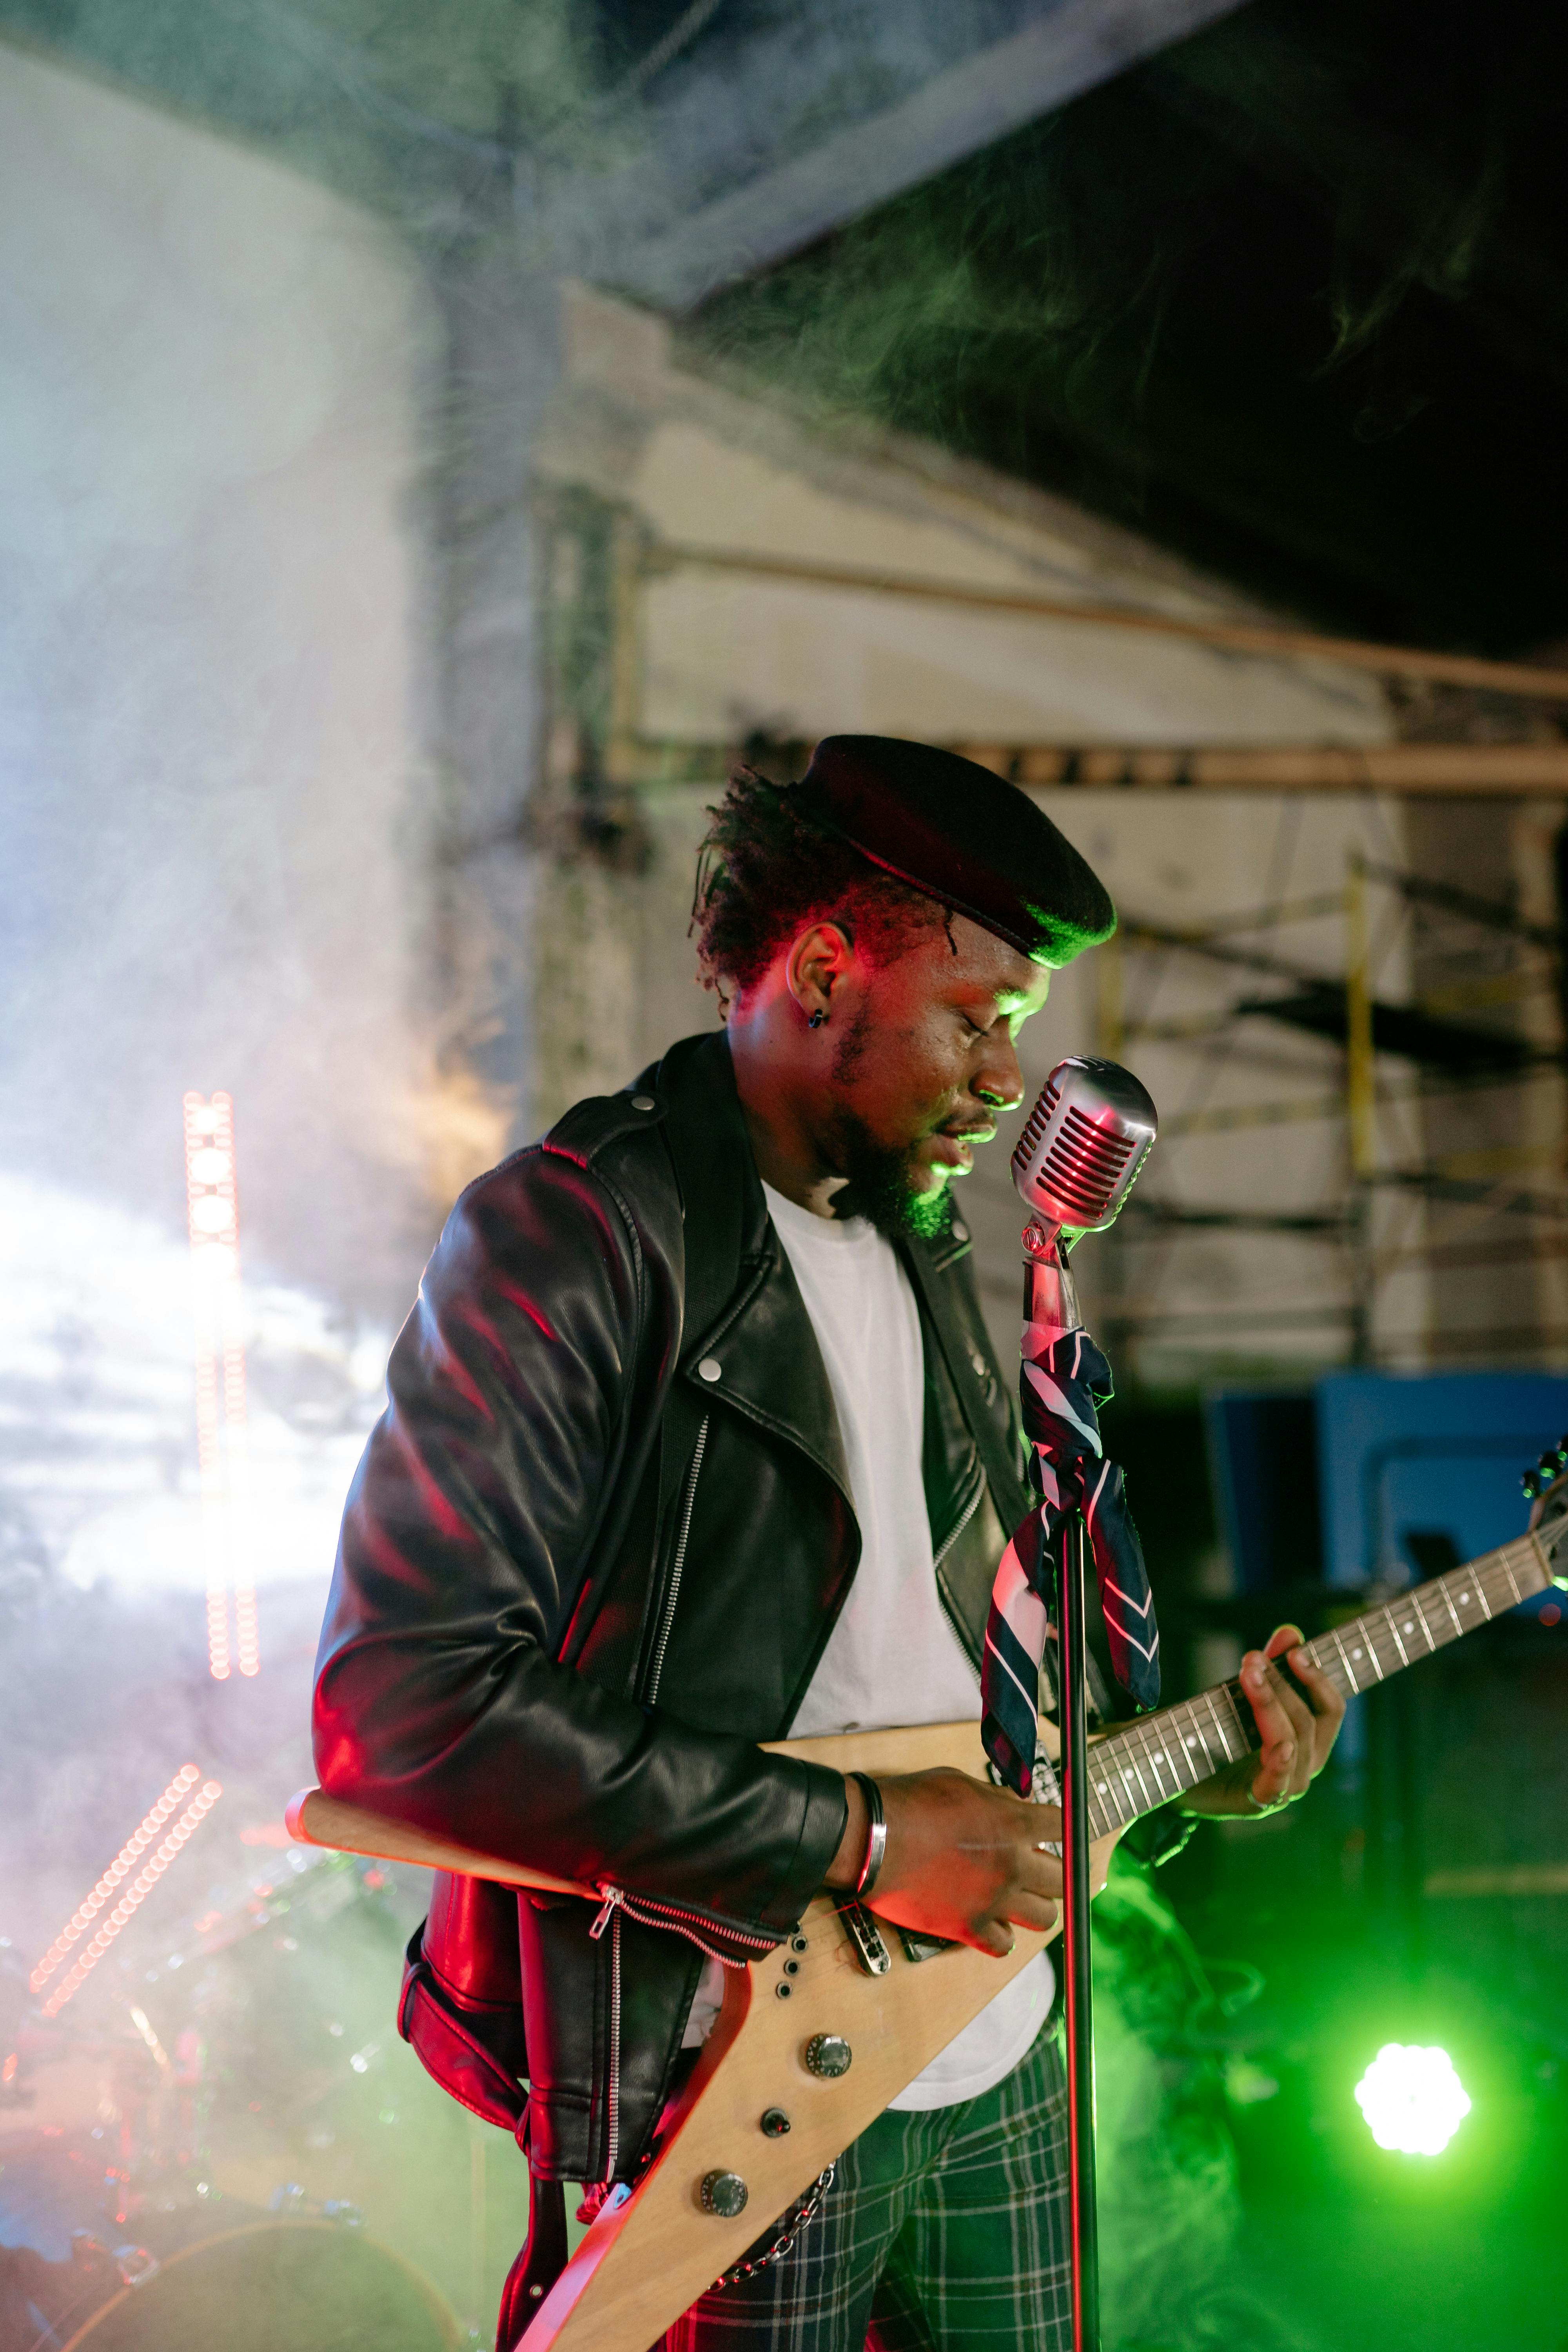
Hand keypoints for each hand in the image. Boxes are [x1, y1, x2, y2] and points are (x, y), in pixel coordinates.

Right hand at [826, 1767, 1060, 1956]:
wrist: (872, 1838)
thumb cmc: (910, 1803)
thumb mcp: (959, 1784)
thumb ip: (996, 1799)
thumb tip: (1014, 1805)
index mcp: (1013, 1822)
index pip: (1066, 1827)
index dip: (1068, 1829)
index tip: (1065, 1834)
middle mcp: (1012, 1864)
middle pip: (1064, 1879)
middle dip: (1054, 1871)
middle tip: (1037, 1868)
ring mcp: (994, 1899)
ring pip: (1044, 1917)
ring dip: (1034, 1906)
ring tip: (1017, 1897)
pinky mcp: (969, 1927)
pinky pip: (1003, 1946)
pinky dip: (1000, 1936)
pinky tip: (989, 1922)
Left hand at [1183, 1623, 1345, 1818]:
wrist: (1184, 1777)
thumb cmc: (1223, 1735)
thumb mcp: (1246, 1697)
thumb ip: (1270, 1667)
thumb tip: (1290, 1632)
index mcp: (1310, 1740)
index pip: (1331, 1708)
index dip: (1318, 1677)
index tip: (1294, 1649)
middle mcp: (1305, 1764)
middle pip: (1307, 1720)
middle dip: (1281, 1684)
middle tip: (1252, 1658)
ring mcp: (1286, 1786)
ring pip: (1292, 1742)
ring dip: (1271, 1704)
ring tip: (1249, 1675)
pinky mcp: (1259, 1801)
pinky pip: (1278, 1783)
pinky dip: (1281, 1765)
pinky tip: (1281, 1748)